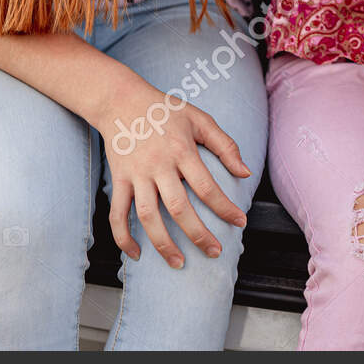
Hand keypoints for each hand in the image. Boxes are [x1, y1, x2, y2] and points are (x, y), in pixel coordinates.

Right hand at [100, 79, 251, 266]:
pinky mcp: (118, 180)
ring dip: (162, 243)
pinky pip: (118, 213)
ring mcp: (136, 175)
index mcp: (182, 150)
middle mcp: (158, 165)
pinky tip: (136, 253)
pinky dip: (123, 236)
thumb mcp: (200, 118)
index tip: (240, 223)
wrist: (120, 101)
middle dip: (198, 234)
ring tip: (178, 263)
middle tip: (214, 252)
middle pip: (179, 208)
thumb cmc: (165, 110)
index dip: (224, 208)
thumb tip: (245, 172)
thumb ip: (225, 145)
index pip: (207, 186)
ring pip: (148, 216)